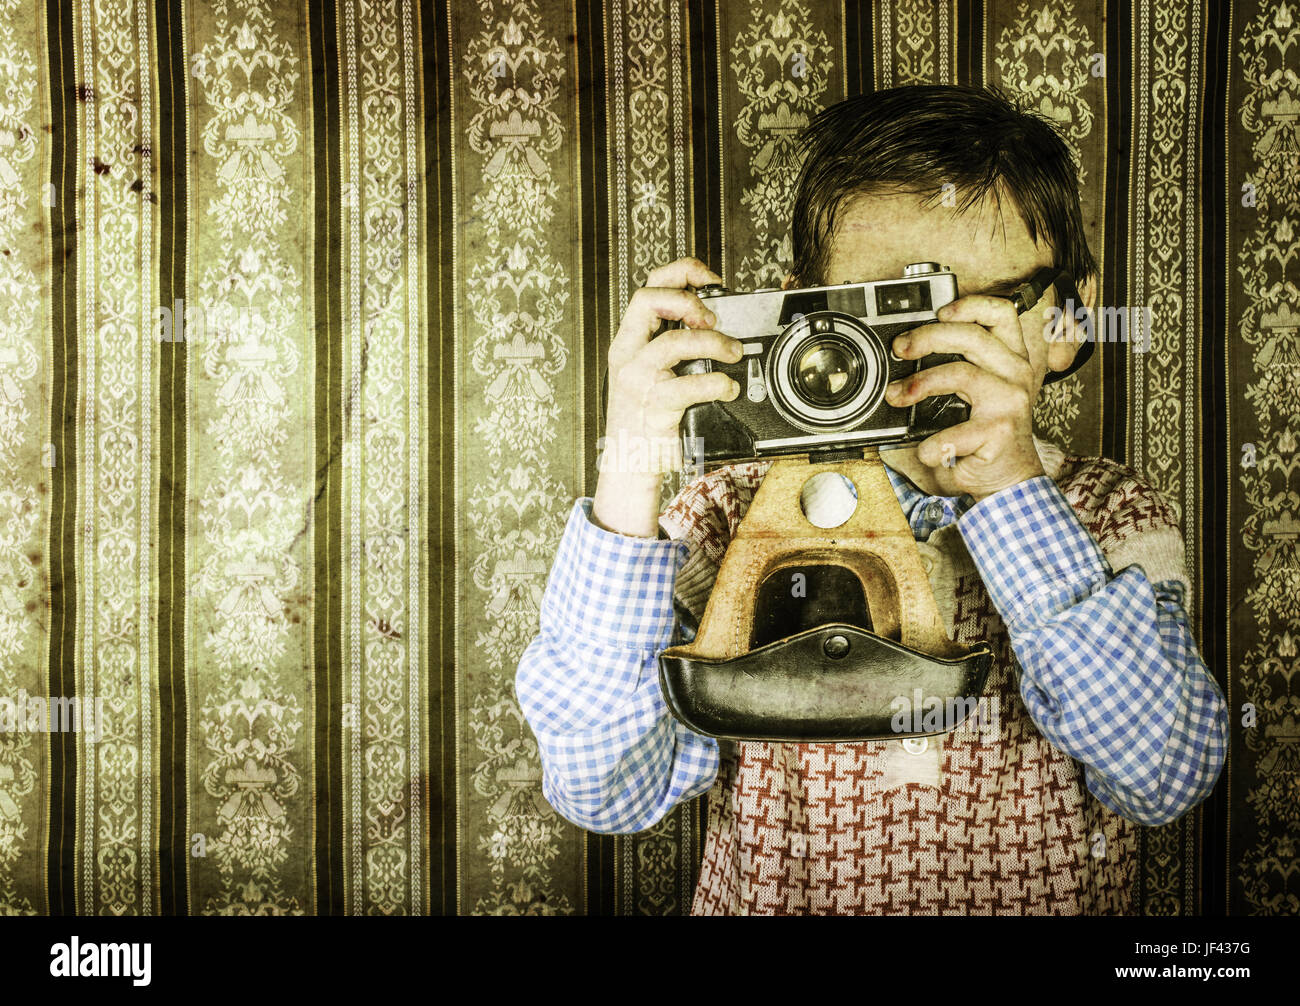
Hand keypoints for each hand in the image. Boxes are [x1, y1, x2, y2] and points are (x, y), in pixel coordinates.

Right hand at [592, 257, 742, 536]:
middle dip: (688, 301)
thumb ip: (670, 345)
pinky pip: (691, 385)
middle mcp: (628, 356)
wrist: (630, 464)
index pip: (647, 288)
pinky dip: (719, 383)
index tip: (710, 280)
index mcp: (628, 342)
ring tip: (732, 353)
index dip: (680, 273)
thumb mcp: (649, 373)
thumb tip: (714, 319)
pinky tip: (729, 388)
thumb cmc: (647, 418)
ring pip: (673, 342)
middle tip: (713, 319)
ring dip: (713, 342)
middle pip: (649, 301)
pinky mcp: (656, 407)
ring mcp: (639, 380)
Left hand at [884, 294, 1045, 501]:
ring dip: (920, 383)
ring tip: (898, 396)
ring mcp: (1010, 402)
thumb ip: (960, 365)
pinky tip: (926, 450)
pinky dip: (930, 444)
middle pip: (971, 337)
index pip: (1001, 314)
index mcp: (1011, 358)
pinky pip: (952, 432)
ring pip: (960, 374)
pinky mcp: (998, 432)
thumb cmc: (988, 432)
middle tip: (900, 348)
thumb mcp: (980, 391)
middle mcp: (1015, 374)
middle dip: (928, 337)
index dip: (970, 305)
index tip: (940, 311)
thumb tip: (907, 349)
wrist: (1010, 478)